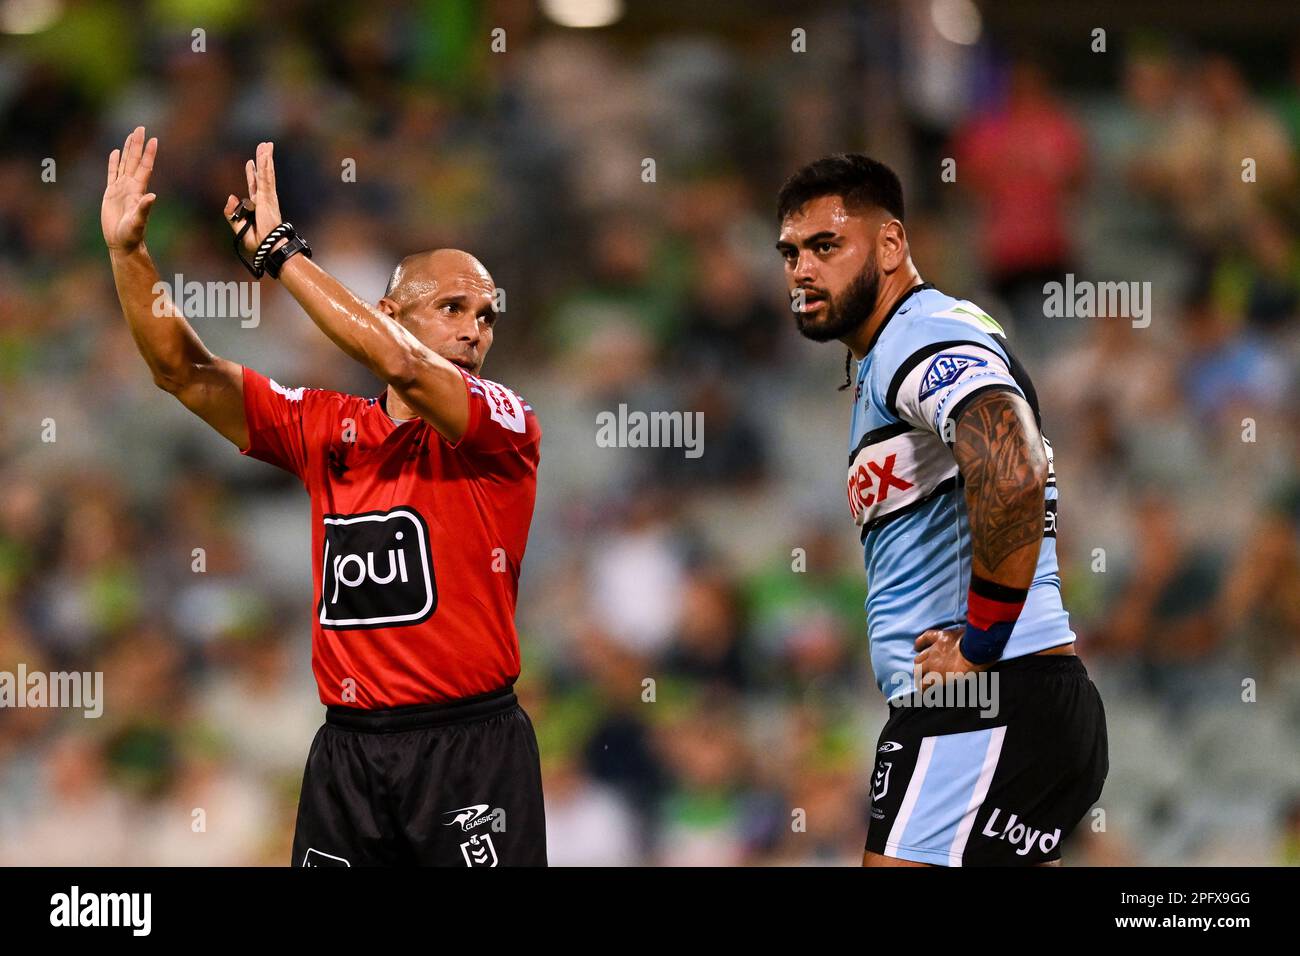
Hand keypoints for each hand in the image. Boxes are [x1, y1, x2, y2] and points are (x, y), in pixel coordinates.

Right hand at [102, 126, 157, 253]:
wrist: (122, 243)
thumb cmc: (132, 235)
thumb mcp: (138, 222)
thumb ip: (144, 209)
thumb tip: (151, 196)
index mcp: (138, 190)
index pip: (144, 167)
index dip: (149, 153)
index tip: (154, 139)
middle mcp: (131, 186)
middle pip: (134, 160)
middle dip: (138, 144)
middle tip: (141, 127)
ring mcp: (121, 188)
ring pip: (124, 163)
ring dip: (128, 149)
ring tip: (131, 135)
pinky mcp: (111, 193)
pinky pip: (112, 173)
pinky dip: (114, 162)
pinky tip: (115, 152)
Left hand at [223, 141, 284, 255]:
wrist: (269, 248)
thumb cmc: (258, 243)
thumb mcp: (238, 228)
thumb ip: (231, 213)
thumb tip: (231, 196)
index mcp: (258, 207)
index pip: (254, 185)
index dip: (252, 173)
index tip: (251, 162)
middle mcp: (265, 199)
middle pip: (263, 175)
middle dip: (263, 160)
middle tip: (265, 146)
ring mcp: (268, 197)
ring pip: (266, 173)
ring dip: (266, 158)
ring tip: (267, 144)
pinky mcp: (268, 198)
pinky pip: (266, 178)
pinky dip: (266, 166)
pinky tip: (266, 156)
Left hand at [913, 625, 985, 688]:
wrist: (973, 651)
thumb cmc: (975, 640)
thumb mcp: (966, 632)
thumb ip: (963, 636)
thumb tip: (969, 638)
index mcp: (942, 638)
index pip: (926, 638)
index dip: (920, 644)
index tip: (917, 647)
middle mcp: (934, 651)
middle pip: (919, 658)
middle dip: (919, 664)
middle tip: (920, 670)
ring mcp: (934, 664)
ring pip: (919, 671)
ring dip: (919, 676)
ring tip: (921, 682)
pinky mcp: (937, 676)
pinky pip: (925, 684)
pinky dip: (924, 687)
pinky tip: (924, 691)